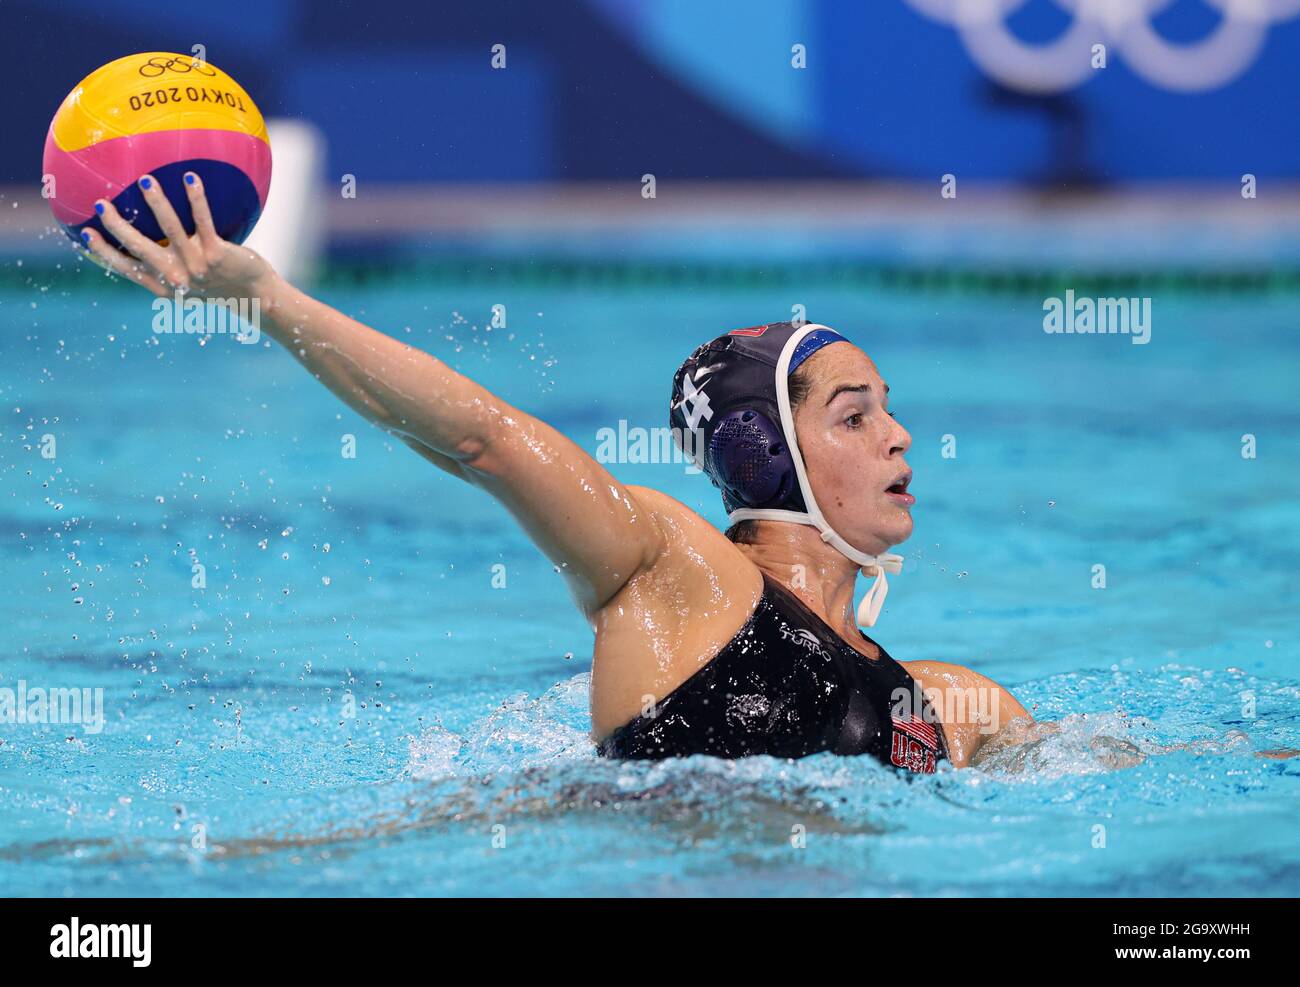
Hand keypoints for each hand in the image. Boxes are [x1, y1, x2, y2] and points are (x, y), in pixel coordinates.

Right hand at [80, 172, 277, 301]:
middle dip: (118, 226)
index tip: (84, 234)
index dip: (104, 253)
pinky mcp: (217, 254)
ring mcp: (197, 265)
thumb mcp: (189, 283)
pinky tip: (190, 177)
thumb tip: (148, 238)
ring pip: (171, 228)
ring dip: (157, 202)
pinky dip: (196, 198)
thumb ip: (168, 265)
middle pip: (139, 248)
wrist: (255, 298)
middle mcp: (177, 276)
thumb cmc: (219, 286)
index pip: (127, 269)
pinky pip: (204, 220)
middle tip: (101, 203)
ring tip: (146, 180)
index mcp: (164, 285)